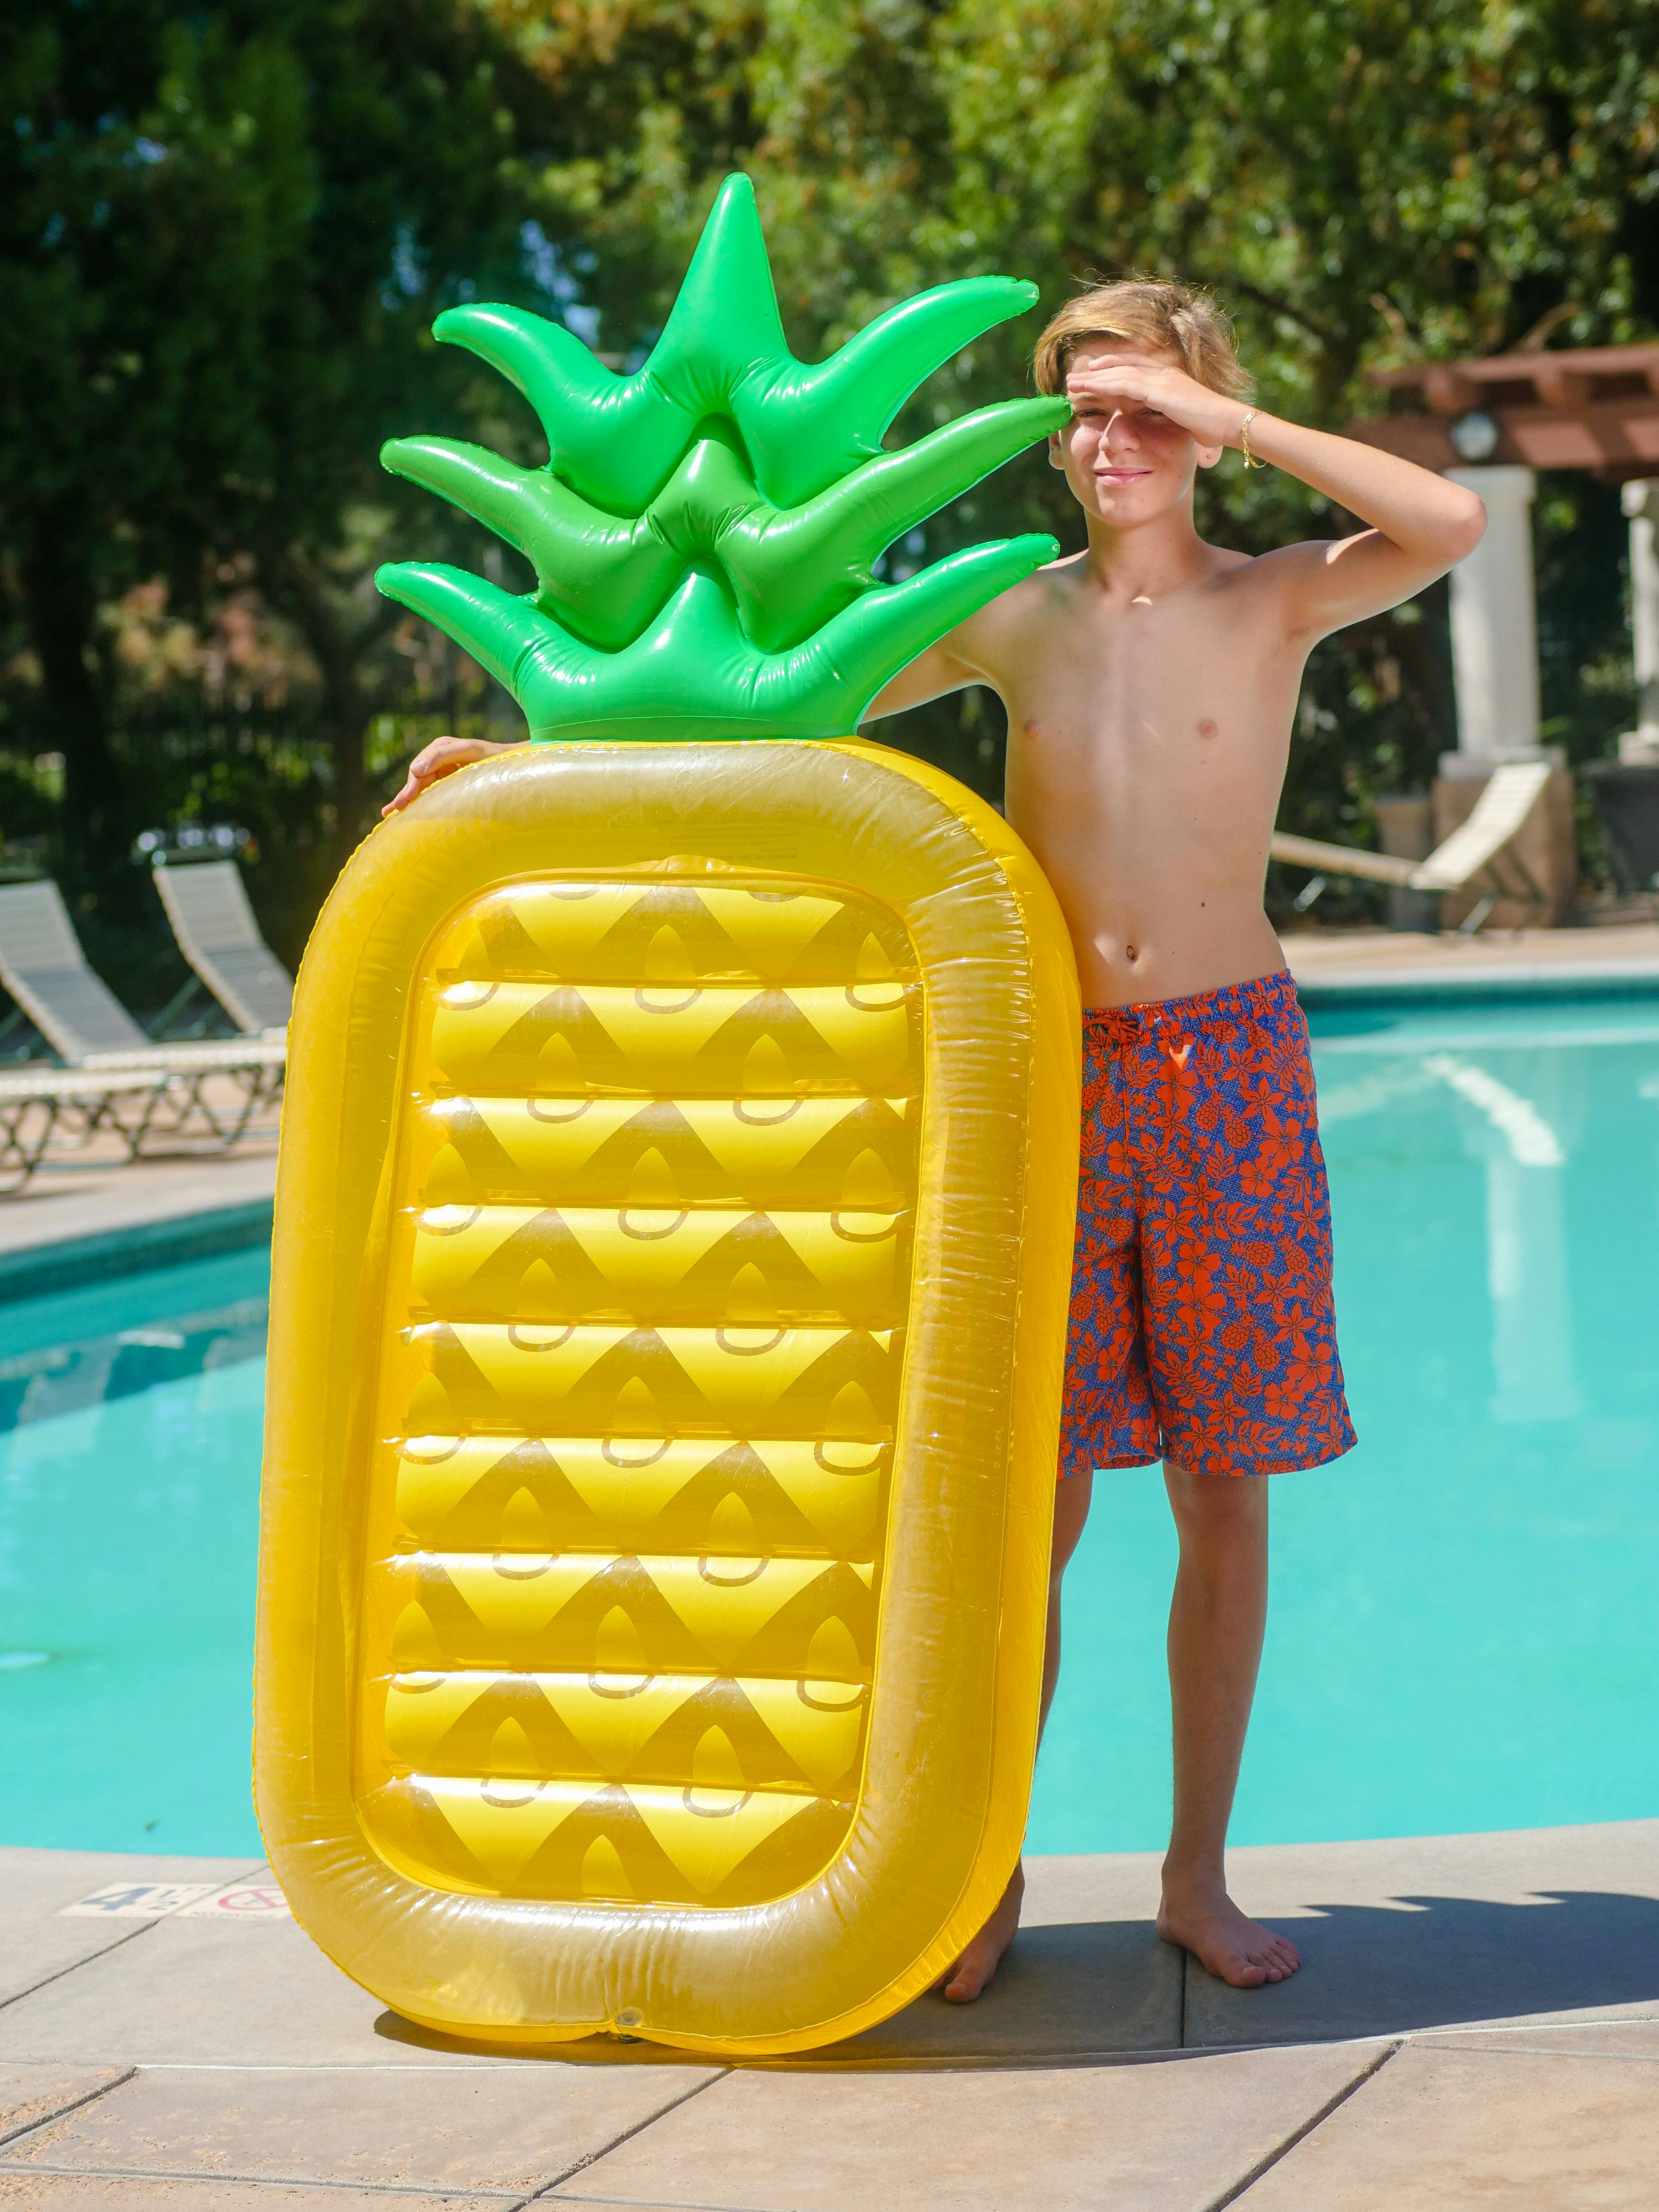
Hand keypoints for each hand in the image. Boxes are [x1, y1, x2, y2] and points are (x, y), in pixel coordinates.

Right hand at [381, 735, 515, 815]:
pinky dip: (418, 802)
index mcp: (441, 748)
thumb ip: (442, 755)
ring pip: (421, 788)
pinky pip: (430, 793)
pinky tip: (404, 811)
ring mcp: (443, 772)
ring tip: (389, 814)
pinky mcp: (449, 783)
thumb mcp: (469, 751)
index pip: (420, 768)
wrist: (514, 763)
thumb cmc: (494, 756)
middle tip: (392, 811)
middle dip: (405, 795)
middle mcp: (439, 759)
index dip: (413, 785)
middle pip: (417, 779)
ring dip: (406, 800)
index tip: (407, 799)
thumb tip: (415, 769)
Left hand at [1065, 359, 1246, 452]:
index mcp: (1169, 380)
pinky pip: (1126, 384)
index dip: (1113, 370)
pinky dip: (1106, 384)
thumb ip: (1169, 418)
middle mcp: (1164, 374)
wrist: (1228, 423)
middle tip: (1074, 377)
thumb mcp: (1184, 420)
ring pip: (1120, 373)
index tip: (1094, 373)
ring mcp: (1161, 379)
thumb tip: (1162, 426)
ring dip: (1094, 378)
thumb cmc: (1212, 427)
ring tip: (1072, 383)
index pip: (1135, 369)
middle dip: (1097, 372)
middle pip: (1123, 368)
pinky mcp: (1159, 390)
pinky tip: (1090, 387)